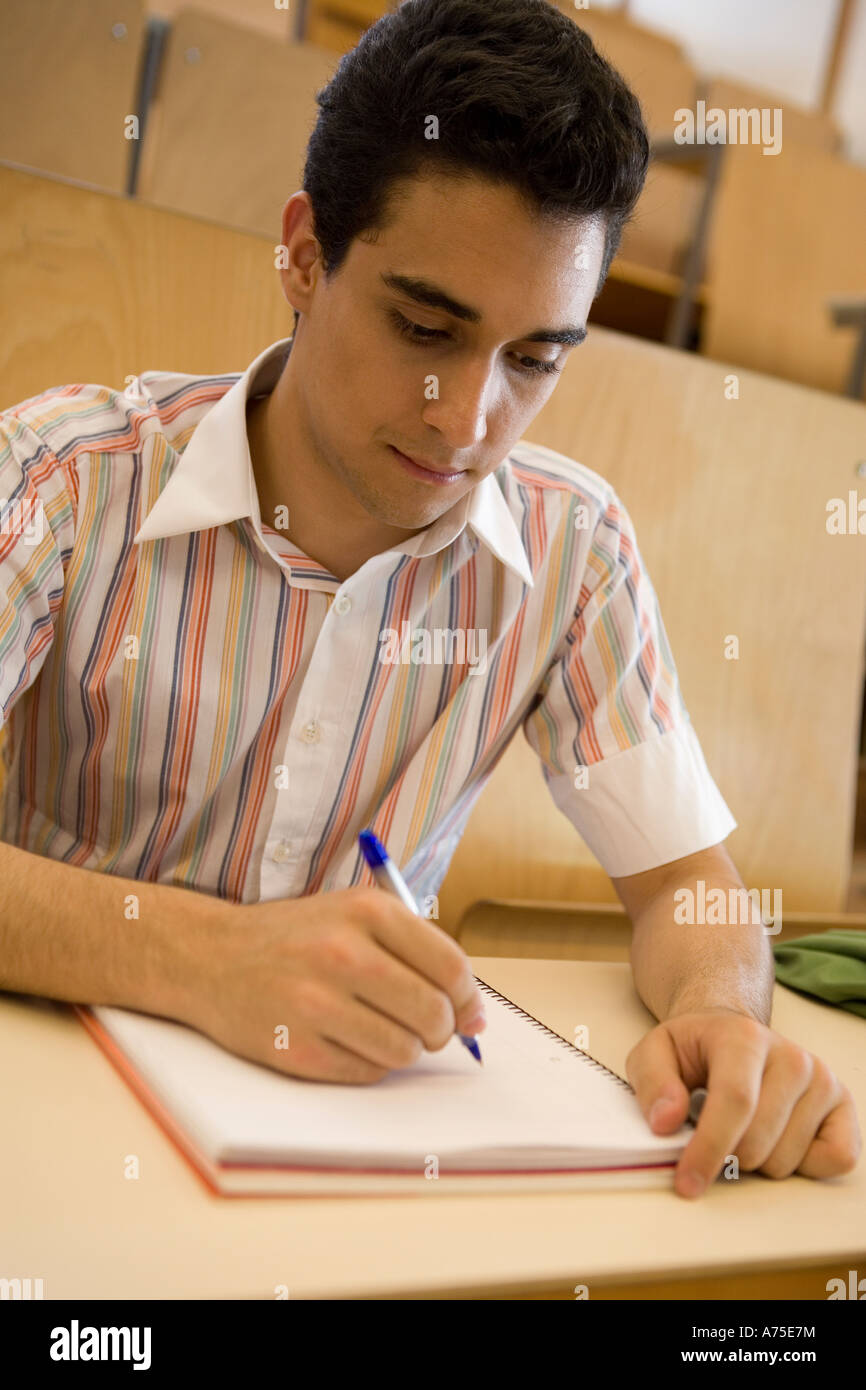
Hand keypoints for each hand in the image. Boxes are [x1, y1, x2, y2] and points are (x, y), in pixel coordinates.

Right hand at [187, 886, 486, 1083]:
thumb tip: (473, 1015)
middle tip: (425, 1028)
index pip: (451, 967)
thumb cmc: (296, 938)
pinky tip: (344, 1040)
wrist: (209, 957)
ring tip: (377, 1029)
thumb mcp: (354, 916)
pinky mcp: (296, 1049)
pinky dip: (368, 1064)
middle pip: (433, 1014)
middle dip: (440, 1030)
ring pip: (404, 1050)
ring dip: (403, 1049)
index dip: (467, 998)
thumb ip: (416, 952)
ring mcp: (316, 1003)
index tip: (466, 1012)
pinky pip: (366, 1073)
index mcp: (367, 912)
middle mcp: (343, 953)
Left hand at [625, 1007, 860, 1197]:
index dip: (709, 1148)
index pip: (735, 1101)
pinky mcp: (843, 1105)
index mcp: (743, 1037)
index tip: (687, 1182)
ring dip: (756, 1162)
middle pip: (758, 1141)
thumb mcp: (655, 1053)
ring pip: (787, 1160)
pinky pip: (835, 1159)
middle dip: (726, 1159)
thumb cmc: (695, 1050)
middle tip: (712, 1136)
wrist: (732, 1035)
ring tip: (743, 1130)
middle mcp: (792, 1056)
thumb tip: (665, 1122)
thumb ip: (652, 1083)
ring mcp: (822, 1080)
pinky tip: (777, 1141)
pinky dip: (803, 1167)